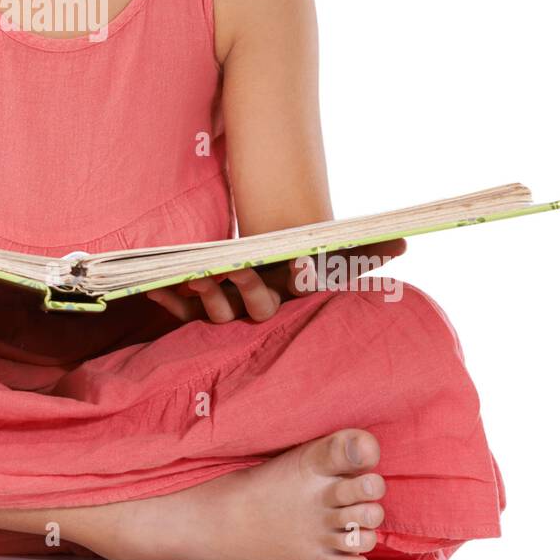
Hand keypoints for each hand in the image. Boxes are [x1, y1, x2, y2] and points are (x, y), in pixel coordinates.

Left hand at [145, 238, 407, 323]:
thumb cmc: (293, 266)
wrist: (254, 290)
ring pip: (218, 312)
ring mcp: (229, 315)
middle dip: (249, 287)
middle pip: (258, 306)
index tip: (300, 263)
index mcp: (293, 297)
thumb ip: (362, 251)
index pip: (302, 290)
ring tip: (198, 275)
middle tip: (237, 267)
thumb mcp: (326, 256)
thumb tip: (405, 243)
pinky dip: (166, 299)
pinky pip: (179, 310)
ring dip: (207, 294)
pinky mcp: (197, 316)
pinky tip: (153, 287)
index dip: (300, 277)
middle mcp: (261, 311)